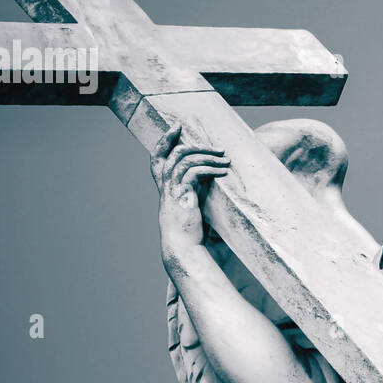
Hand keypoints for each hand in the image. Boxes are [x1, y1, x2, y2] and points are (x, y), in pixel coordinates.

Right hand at [152, 124, 229, 257]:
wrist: (186, 253)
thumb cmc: (194, 241)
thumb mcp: (200, 213)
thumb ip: (203, 196)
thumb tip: (219, 184)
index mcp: (169, 194)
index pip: (158, 163)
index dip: (163, 143)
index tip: (174, 129)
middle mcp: (167, 191)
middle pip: (166, 156)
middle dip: (178, 140)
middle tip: (194, 132)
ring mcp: (172, 193)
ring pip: (182, 160)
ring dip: (204, 154)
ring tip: (224, 157)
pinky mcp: (182, 196)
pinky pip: (194, 172)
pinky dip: (209, 167)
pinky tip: (223, 171)